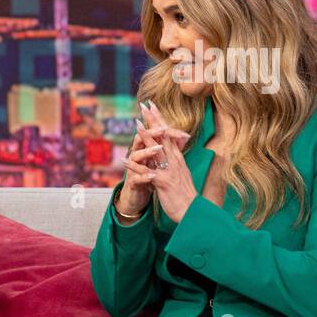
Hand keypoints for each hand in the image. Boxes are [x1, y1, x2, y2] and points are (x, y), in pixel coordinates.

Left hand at [128, 101, 198, 222]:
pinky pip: (147, 173)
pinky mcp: (163, 183)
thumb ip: (174, 160)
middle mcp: (174, 161)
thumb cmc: (185, 194)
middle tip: (145, 105)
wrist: (192, 211)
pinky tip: (124, 160)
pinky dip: (135, 167)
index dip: (160, 119)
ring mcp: (169, 171)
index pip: (168, 134)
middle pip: (163, 136)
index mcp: (177, 158)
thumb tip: (172, 147)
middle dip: (154, 120)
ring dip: (146, 137)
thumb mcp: (180, 173)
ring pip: (156, 151)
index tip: (152, 106)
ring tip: (136, 125)